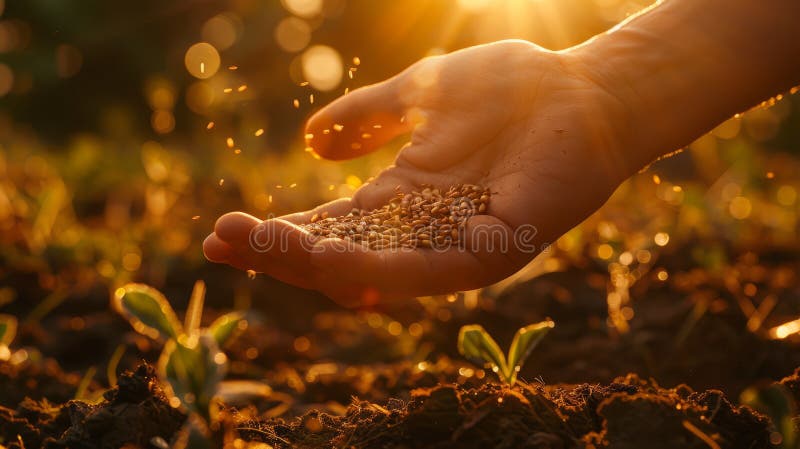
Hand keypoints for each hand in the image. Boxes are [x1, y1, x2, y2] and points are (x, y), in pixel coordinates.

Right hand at [203, 40, 633, 304]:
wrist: (585, 88)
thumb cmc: (510, 88)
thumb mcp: (419, 95)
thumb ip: (367, 117)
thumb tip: (310, 141)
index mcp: (402, 198)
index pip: (329, 226)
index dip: (278, 233)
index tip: (222, 233)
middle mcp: (423, 231)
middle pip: (341, 256)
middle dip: (281, 254)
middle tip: (222, 244)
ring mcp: (459, 245)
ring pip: (378, 273)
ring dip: (318, 266)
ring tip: (265, 251)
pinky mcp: (498, 250)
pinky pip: (434, 270)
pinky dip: (384, 272)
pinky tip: (337, 264)